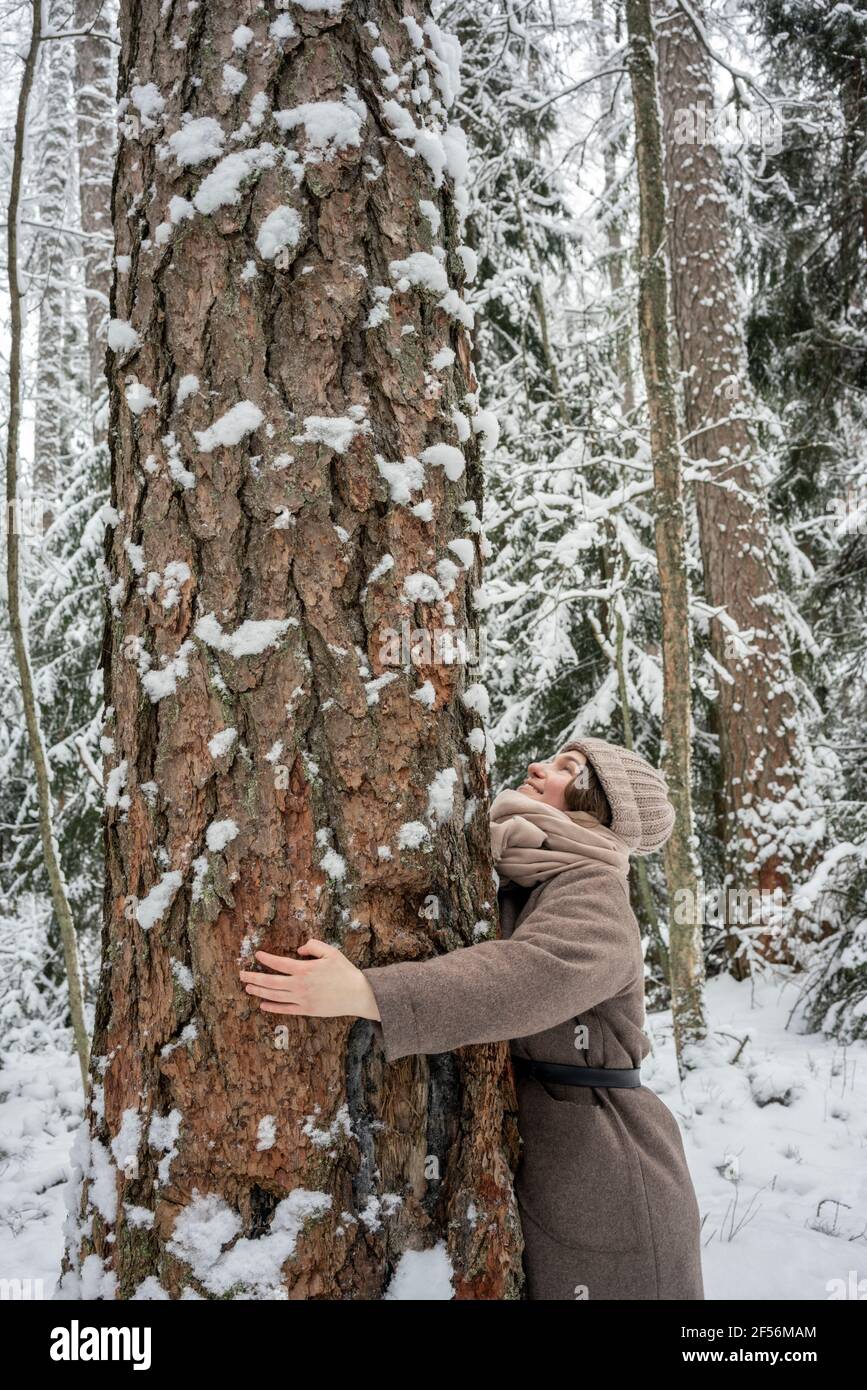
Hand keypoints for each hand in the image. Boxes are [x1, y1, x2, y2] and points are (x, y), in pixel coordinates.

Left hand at [239, 940, 380, 1019]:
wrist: (357, 994)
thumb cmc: (345, 972)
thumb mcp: (331, 952)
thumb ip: (313, 946)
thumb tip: (298, 950)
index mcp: (304, 969)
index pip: (279, 963)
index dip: (266, 959)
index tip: (257, 955)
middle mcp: (299, 985)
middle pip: (270, 982)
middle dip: (253, 978)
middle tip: (241, 975)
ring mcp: (301, 999)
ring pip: (274, 996)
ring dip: (259, 992)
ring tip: (248, 988)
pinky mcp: (306, 1010)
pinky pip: (285, 1009)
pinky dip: (272, 1007)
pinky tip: (263, 1005)